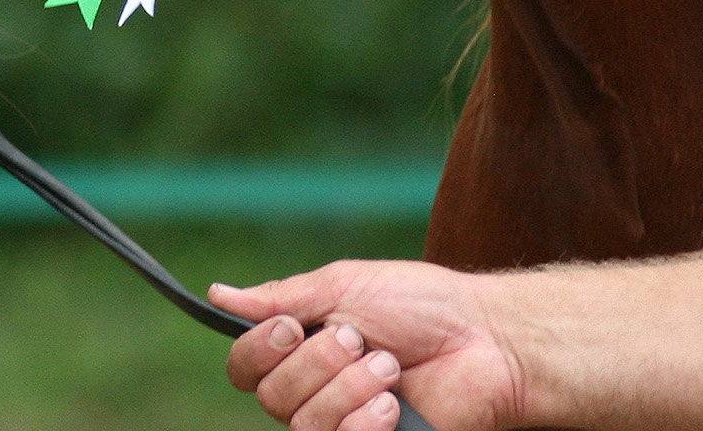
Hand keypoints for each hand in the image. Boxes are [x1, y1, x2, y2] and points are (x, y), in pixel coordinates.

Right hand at [218, 260, 526, 430]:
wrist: (485, 341)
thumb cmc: (422, 306)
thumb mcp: (345, 286)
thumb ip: (282, 298)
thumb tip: (218, 295)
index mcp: (302, 349)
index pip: (244, 368)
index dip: (258, 350)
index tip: (292, 326)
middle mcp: (315, 392)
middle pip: (271, 396)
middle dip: (317, 361)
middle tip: (362, 339)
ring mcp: (343, 426)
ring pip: (304, 425)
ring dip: (348, 388)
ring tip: (389, 368)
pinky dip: (365, 423)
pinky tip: (395, 405)